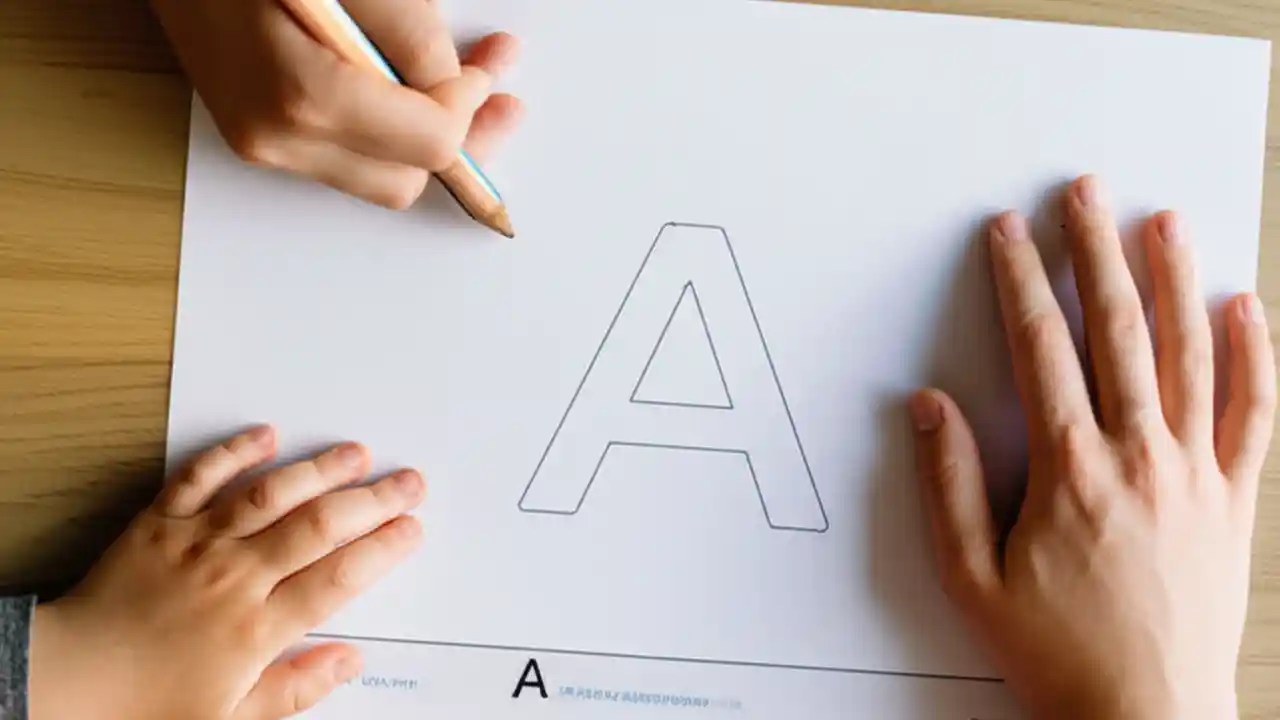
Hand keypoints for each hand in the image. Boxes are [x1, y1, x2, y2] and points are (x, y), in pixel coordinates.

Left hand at [29, 426, 425, 719]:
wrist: (71, 681)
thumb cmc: (146, 703)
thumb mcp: (232, 719)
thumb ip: (296, 690)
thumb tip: (348, 662)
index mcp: (256, 629)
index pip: (338, 580)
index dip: (383, 550)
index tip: (411, 530)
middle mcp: (234, 578)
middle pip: (319, 528)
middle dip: (373, 501)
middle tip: (407, 483)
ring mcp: (197, 544)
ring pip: (271, 495)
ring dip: (319, 470)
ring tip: (355, 454)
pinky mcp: (160, 523)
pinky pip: (201, 477)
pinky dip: (234, 452)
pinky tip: (267, 436)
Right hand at [150, 0, 522, 208]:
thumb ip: (413, 38)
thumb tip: (456, 89)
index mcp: (305, 96)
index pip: (429, 142)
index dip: (470, 106)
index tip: (487, 67)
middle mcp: (278, 138)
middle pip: (408, 179)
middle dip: (459, 138)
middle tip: (497, 93)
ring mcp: (262, 145)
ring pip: (379, 177)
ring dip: (424, 139)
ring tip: (461, 89)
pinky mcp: (256, 139)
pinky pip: (345, 157)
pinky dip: (384, 132)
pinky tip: (402, 93)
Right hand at [910, 176, 1274, 718]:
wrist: (1144, 716)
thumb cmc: (1055, 652)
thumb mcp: (970, 578)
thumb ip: (947, 486)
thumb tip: (929, 408)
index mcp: (1071, 471)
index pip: (1042, 349)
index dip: (1021, 282)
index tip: (1009, 234)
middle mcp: (1140, 457)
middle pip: (1118, 331)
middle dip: (1095, 253)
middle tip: (1085, 194)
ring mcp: (1195, 473)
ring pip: (1189, 354)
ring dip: (1173, 281)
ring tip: (1162, 223)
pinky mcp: (1232, 498)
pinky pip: (1252, 412)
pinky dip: (1254, 355)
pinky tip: (1245, 307)